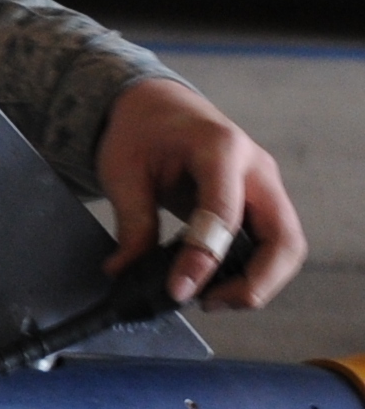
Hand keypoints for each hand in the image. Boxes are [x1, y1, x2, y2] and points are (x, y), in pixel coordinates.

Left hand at [97, 76, 305, 308]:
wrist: (157, 106)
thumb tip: (124, 272)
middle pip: (283, 238)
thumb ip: (131, 222)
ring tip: (209, 298)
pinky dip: (252, 270)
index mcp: (220, 148)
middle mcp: (255, 168)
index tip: (179, 291)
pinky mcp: (261, 202)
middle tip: (208, 302)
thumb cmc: (141, 130)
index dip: (205, 257)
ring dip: (257, 281)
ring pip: (286, 246)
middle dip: (255, 282)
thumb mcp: (122, 171)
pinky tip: (215, 282)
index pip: (224, 213)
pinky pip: (271, 244)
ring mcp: (264, 186)